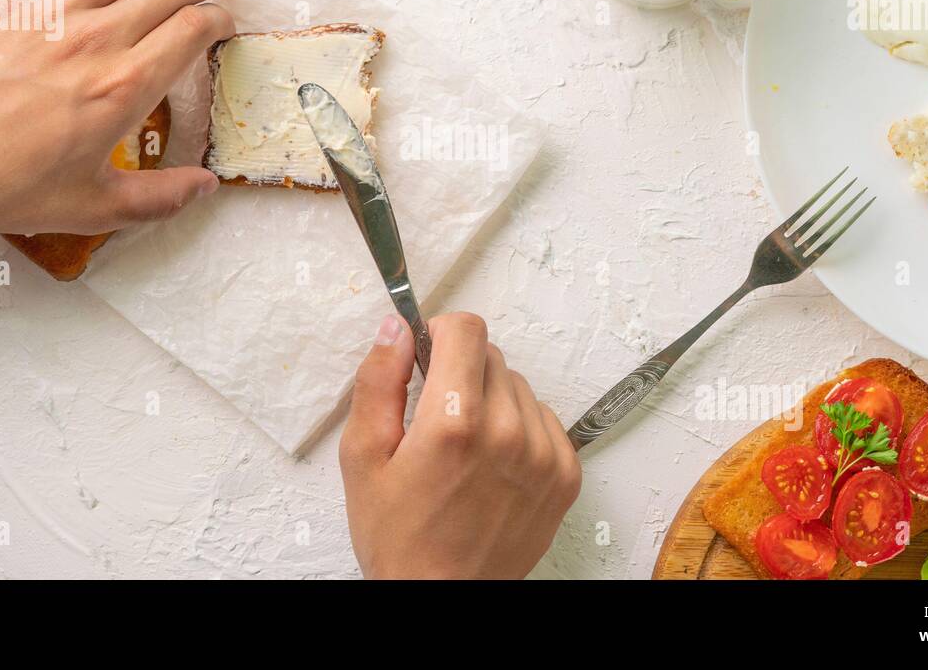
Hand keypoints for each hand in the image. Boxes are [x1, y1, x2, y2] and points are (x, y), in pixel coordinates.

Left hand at [0, 0, 236, 241]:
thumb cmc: (15, 188)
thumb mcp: (97, 206)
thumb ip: (161, 197)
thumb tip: (205, 186)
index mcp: (126, 88)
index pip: (194, 28)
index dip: (220, 19)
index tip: (223, 26)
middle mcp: (98, 40)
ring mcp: (55, 13)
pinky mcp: (15, 0)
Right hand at [340, 312, 580, 578]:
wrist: (441, 597)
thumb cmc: (399, 536)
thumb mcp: (362, 456)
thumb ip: (379, 381)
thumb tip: (397, 330)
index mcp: (454, 422)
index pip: (466, 329)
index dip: (441, 334)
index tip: (429, 357)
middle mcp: (507, 432)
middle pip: (490, 356)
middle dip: (461, 372)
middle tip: (438, 415)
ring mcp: (543, 454)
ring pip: (517, 385)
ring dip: (492, 399)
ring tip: (466, 446)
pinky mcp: (565, 474)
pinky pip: (543, 418)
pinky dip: (519, 427)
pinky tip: (492, 461)